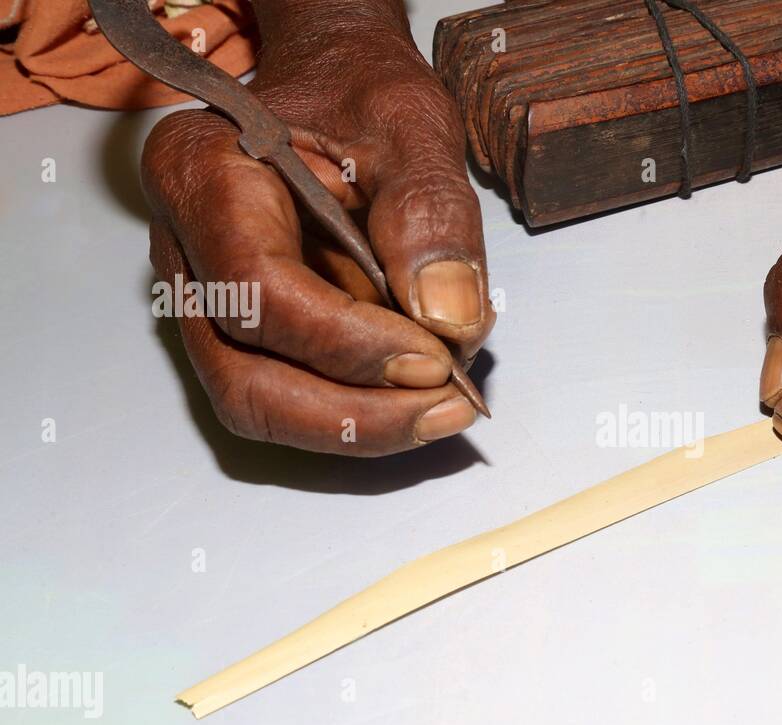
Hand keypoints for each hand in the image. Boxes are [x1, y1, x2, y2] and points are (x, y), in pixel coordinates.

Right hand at [142, 0, 492, 455]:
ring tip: (441, 408)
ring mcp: (205, 298)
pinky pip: (286, 395)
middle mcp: (183, 248)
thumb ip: (430, 212)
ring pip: (258, 401)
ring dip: (356, 426)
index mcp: (202, 172)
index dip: (350, 343)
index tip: (434, 357)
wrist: (336, 93)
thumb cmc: (360, 96)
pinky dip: (356, 409)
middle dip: (351, 415)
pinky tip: (418, 391)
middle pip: (242, 376)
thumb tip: (448, 317)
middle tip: (444, 409)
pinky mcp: (242, 332)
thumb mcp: (411, 126)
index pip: (259, 290)